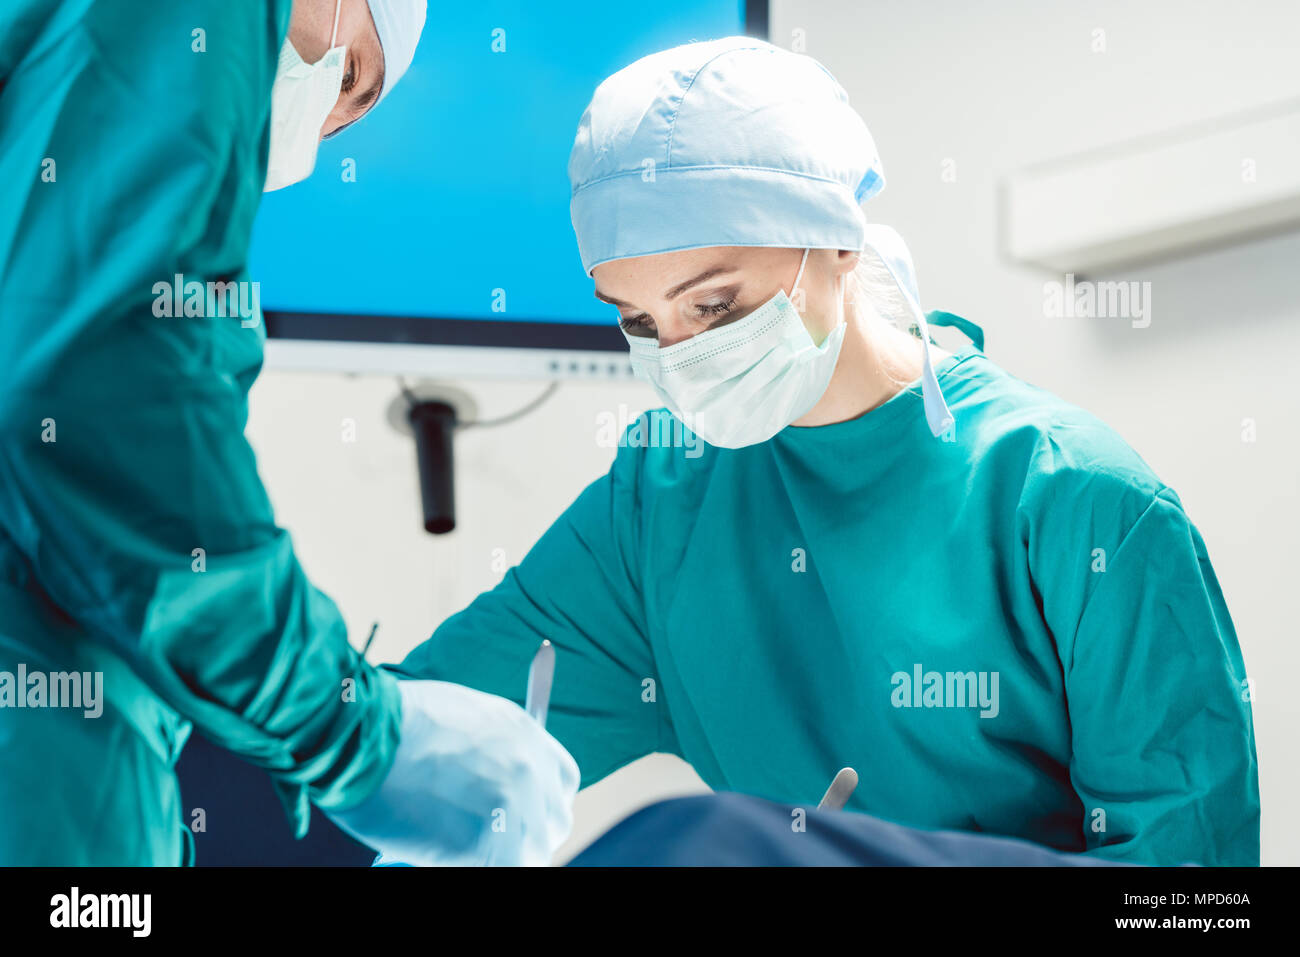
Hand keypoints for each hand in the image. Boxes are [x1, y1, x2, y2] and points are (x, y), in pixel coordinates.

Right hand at [328, 679, 578, 865]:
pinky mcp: (483, 844)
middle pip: (552, 826)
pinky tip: (444, 856)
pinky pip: (497, 867)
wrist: (363, 733)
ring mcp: (512, 808)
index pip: (562, 783)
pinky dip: (470, 865)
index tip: (524, 816)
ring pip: (527, 856)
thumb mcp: (466, 718)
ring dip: (499, 857)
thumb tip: (491, 787)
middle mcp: (530, 771)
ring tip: (457, 847)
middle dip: (525, 837)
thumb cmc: (396, 724)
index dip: (543, 804)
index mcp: (526, 735)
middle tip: (489, 842)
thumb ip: (493, 751)